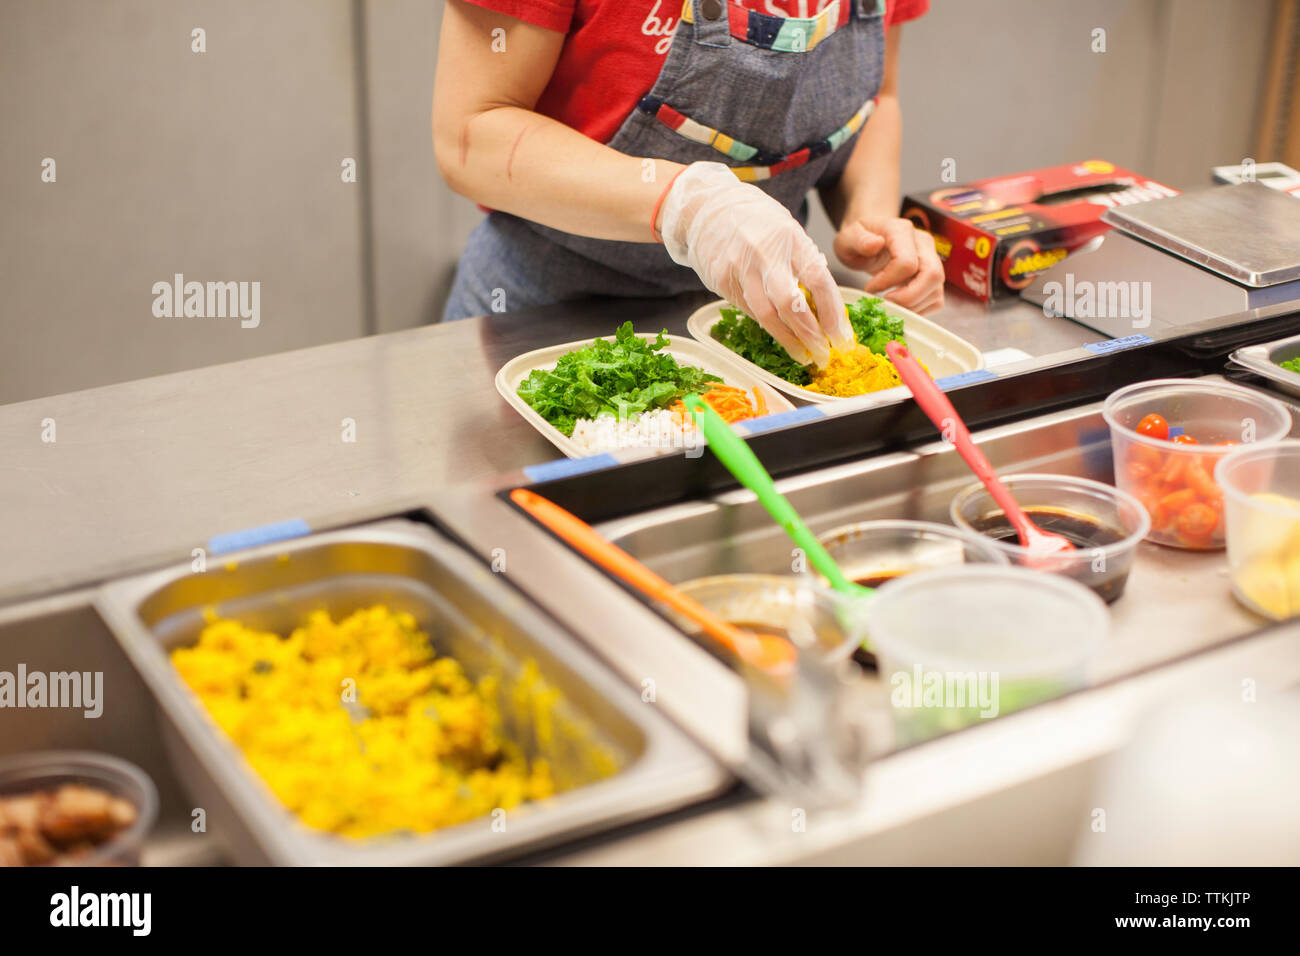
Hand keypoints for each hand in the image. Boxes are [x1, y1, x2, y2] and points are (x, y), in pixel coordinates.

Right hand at [658, 162, 851, 367]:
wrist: (709, 207)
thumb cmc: (758, 222)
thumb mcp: (789, 232)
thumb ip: (805, 263)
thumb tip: (827, 307)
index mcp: (790, 238)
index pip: (817, 280)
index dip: (832, 313)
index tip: (842, 337)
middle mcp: (764, 253)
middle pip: (790, 304)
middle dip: (810, 335)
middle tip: (823, 355)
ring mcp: (739, 268)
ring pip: (766, 315)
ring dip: (788, 340)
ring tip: (802, 355)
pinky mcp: (722, 281)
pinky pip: (748, 310)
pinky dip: (767, 324)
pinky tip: (778, 332)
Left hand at [833, 217, 944, 314]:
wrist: (869, 239)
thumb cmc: (858, 239)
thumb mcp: (848, 237)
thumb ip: (858, 240)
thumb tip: (875, 244)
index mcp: (902, 231)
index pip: (907, 263)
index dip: (887, 282)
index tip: (869, 288)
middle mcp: (924, 244)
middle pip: (933, 276)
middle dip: (908, 298)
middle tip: (886, 303)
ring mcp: (932, 260)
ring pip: (936, 291)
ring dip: (912, 307)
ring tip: (889, 306)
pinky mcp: (933, 277)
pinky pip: (935, 300)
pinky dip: (918, 310)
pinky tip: (899, 307)